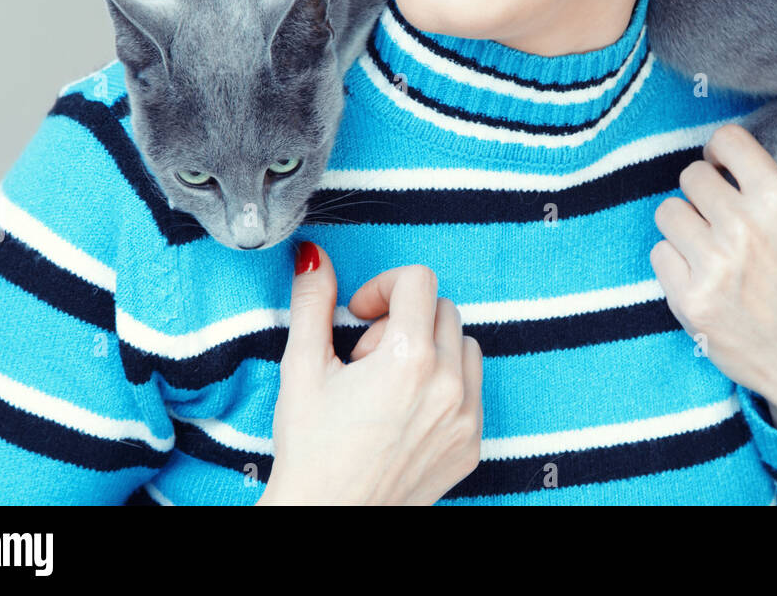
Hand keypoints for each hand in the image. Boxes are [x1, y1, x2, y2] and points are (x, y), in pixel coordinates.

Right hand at [258, 245, 482, 504]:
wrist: (325, 521)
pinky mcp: (473, 445)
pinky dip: (446, 386)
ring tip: (388, 385)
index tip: (359, 314)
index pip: (419, 280)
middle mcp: (449, 385)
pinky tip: (405, 412)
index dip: (383, 286)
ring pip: (465, 345)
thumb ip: (313, 302)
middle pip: (443, 309)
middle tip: (366, 358)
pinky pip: (474, 389)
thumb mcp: (302, 368)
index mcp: (410, 358)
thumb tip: (314, 255)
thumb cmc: (310, 449)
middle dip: (404, 320)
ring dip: (432, 349)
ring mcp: (466, 417)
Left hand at [651, 124, 776, 433]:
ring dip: (685, 227)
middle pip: (691, 175)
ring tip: (709, 248)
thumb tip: (758, 144)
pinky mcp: (690, 301)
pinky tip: (701, 277)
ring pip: (668, 211)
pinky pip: (658, 254)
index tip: (725, 168)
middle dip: (704, 193)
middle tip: (720, 217)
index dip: (722, 153)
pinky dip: (675, 263)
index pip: (727, 140)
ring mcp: (713, 265)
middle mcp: (744, 227)